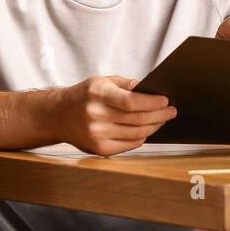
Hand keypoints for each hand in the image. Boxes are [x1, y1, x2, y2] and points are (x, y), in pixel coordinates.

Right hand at [51, 75, 177, 156]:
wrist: (58, 115)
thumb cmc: (83, 95)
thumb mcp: (102, 81)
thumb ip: (126, 85)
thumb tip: (151, 91)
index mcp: (97, 94)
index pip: (131, 102)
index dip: (152, 103)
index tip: (166, 101)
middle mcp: (95, 115)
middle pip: (137, 119)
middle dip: (159, 115)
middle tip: (171, 111)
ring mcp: (97, 135)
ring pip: (137, 134)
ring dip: (153, 126)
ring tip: (161, 120)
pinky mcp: (100, 149)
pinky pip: (129, 144)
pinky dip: (141, 137)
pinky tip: (146, 130)